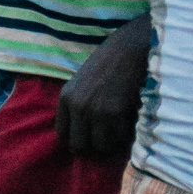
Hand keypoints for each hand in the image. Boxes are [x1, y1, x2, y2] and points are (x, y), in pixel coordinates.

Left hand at [55, 20, 149, 159]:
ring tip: (119, 130)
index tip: (88, 137)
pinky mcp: (115, 112)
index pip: (62, 134)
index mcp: (66, 97)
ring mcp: (96, 110)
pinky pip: (119, 138)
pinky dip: (126, 135)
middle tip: (106, 138)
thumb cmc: (109, 61)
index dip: (76, 138)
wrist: (130, 47)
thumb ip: (77, 103)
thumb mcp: (82, 81)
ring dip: (111, 142)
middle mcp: (77, 106)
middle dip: (92, 145)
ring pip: (100, 146)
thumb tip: (82, 131)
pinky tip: (129, 123)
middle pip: (79, 145)